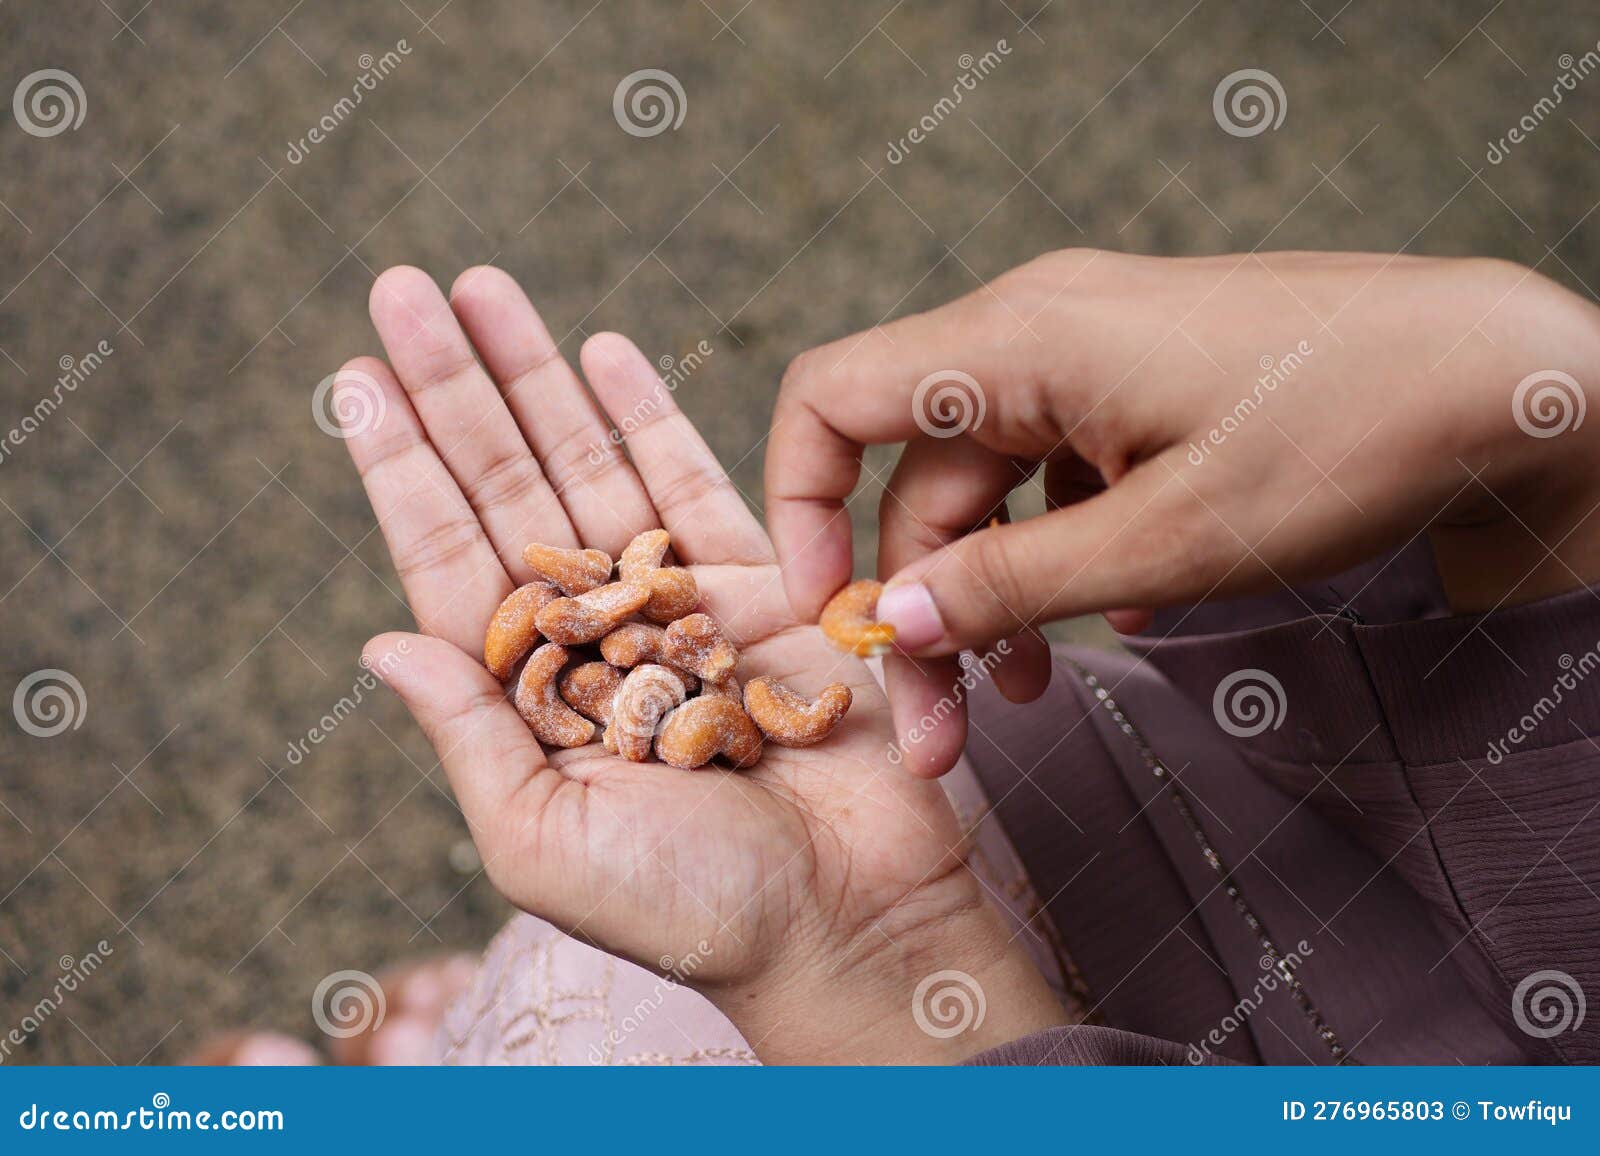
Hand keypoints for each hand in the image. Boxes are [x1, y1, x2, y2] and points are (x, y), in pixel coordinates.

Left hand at [337, 266, 1065, 1062]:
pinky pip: (694, 483)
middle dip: (456, 387)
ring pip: (592, 464)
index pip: (447, 555)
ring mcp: (676, 604)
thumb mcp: (542, 843)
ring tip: (482, 289)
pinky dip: (650, 415)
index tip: (353, 376)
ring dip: (537, 375)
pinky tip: (602, 351)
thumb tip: (376, 643)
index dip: (399, 465)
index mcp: (528, 695)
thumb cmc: (692, 910)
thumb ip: (468, 737)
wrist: (849, 918)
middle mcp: (593, 636)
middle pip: (509, 484)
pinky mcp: (763, 588)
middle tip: (402, 288)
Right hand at [768, 249, 1599, 775]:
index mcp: (1019, 339)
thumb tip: (890, 623)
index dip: (799, 504)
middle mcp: (1037, 328)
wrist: (1497, 378)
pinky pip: (1057, 473)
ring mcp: (1092, 351)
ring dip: (993, 592)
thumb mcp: (1166, 541)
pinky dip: (1060, 553)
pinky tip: (1114, 621)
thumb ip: (1009, 584)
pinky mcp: (1139, 382)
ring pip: (990, 485)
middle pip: (917, 474)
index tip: (827, 613)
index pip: (833, 396)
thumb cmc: (1342, 437)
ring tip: (1031, 691)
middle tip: (945, 733)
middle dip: (920, 605)